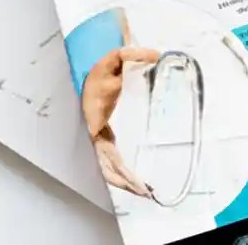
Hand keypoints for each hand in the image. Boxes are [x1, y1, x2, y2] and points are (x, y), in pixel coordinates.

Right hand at [81, 47, 159, 195]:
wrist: (89, 71)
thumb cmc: (101, 67)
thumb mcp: (115, 57)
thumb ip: (134, 54)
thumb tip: (157, 54)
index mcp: (95, 120)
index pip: (107, 154)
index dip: (119, 171)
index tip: (134, 182)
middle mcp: (95, 134)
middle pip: (109, 167)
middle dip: (125, 182)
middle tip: (146, 192)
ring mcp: (99, 137)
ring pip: (109, 167)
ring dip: (125, 181)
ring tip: (145, 192)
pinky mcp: (104, 137)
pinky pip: (111, 159)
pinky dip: (122, 172)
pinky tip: (136, 180)